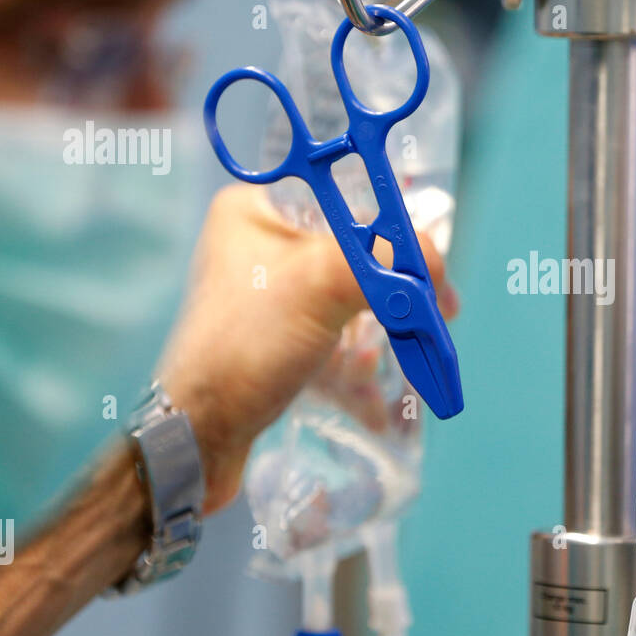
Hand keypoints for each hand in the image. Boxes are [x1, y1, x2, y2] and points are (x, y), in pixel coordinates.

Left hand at [155, 184, 455, 513]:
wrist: (199, 437)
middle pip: (357, 255)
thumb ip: (388, 259)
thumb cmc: (249, 345)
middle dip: (394, 294)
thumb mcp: (323, 283)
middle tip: (436, 315)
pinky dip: (358, 369)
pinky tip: (371, 400)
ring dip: (376, 339)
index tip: (429, 267)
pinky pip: (335, 342)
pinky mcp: (276, 344)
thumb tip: (435, 262)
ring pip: (351, 304)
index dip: (394, 229)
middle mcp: (259, 246)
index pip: (346, 198)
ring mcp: (268, 298)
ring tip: (379, 365)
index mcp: (256, 209)